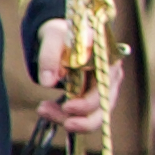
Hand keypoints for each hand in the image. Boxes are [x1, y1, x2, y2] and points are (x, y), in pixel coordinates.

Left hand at [33, 20, 115, 146]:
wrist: (61, 39)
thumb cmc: (61, 35)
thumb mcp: (52, 38)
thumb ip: (49, 56)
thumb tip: (47, 82)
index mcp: (108, 58)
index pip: (105, 87)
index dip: (89, 102)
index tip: (67, 106)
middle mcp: (112, 75)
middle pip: (104, 105)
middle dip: (80, 117)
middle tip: (51, 115)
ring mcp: (106, 88)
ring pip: (96, 116)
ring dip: (69, 119)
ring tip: (43, 109)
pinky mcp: (95, 98)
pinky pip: (86, 115)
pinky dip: (67, 116)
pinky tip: (49, 111)